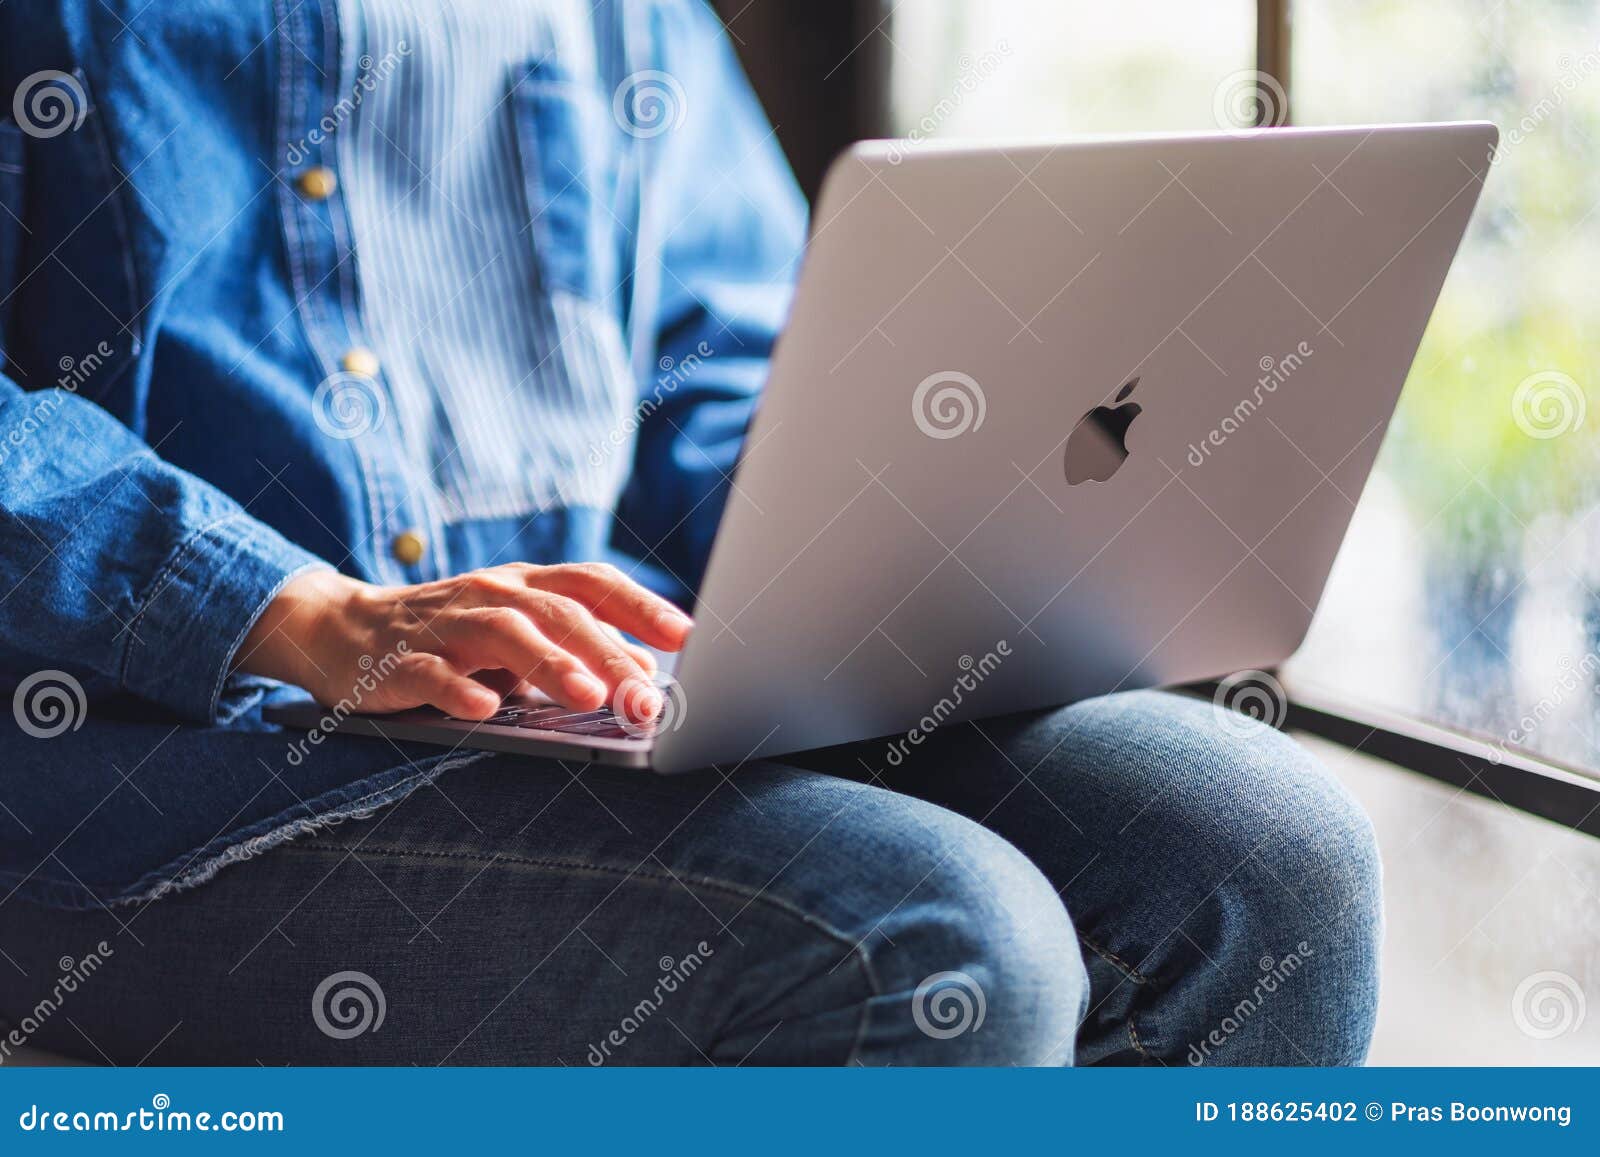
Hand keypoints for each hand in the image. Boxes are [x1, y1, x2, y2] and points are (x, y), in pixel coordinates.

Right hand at [236, 564, 691, 721]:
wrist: (344, 630)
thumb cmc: (453, 638)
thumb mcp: (518, 638)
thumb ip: (575, 650)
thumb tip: (646, 678)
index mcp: (526, 585)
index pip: (592, 584)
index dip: (640, 606)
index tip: (686, 636)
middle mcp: (491, 594)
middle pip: (558, 613)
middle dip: (607, 654)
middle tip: (643, 696)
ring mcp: (444, 623)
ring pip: (503, 634)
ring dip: (550, 665)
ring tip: (588, 698)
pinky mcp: (399, 658)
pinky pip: (432, 671)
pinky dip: (459, 688)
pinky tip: (486, 710)